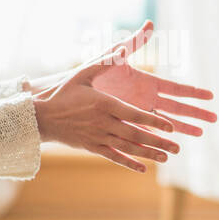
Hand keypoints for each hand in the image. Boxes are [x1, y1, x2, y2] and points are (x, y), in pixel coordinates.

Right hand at [33, 31, 185, 172]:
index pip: (135, 114)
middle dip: (159, 142)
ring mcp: (97, 137)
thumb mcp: (82, 73)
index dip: (154, 122)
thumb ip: (104, 63)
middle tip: (178, 148)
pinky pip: (114, 157)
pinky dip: (129, 163)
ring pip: (128, 148)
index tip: (171, 127)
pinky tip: (144, 169)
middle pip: (136, 134)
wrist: (40, 116)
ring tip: (167, 158)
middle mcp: (103, 122)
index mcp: (104, 104)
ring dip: (149, 154)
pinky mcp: (92, 147)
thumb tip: (122, 50)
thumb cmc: (63, 92)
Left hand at [88, 21, 216, 135]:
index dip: (194, 93)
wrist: (72, 90)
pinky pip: (149, 133)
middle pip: (177, 107)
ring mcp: (139, 112)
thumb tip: (149, 24)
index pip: (176, 89)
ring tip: (200, 134)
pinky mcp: (129, 123)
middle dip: (196, 113)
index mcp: (147, 83)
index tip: (210, 96)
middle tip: (214, 119)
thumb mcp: (113, 56)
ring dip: (183, 129)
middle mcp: (147, 98)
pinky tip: (173, 146)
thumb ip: (133, 43)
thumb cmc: (92, 71)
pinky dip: (161, 139)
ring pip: (167, 122)